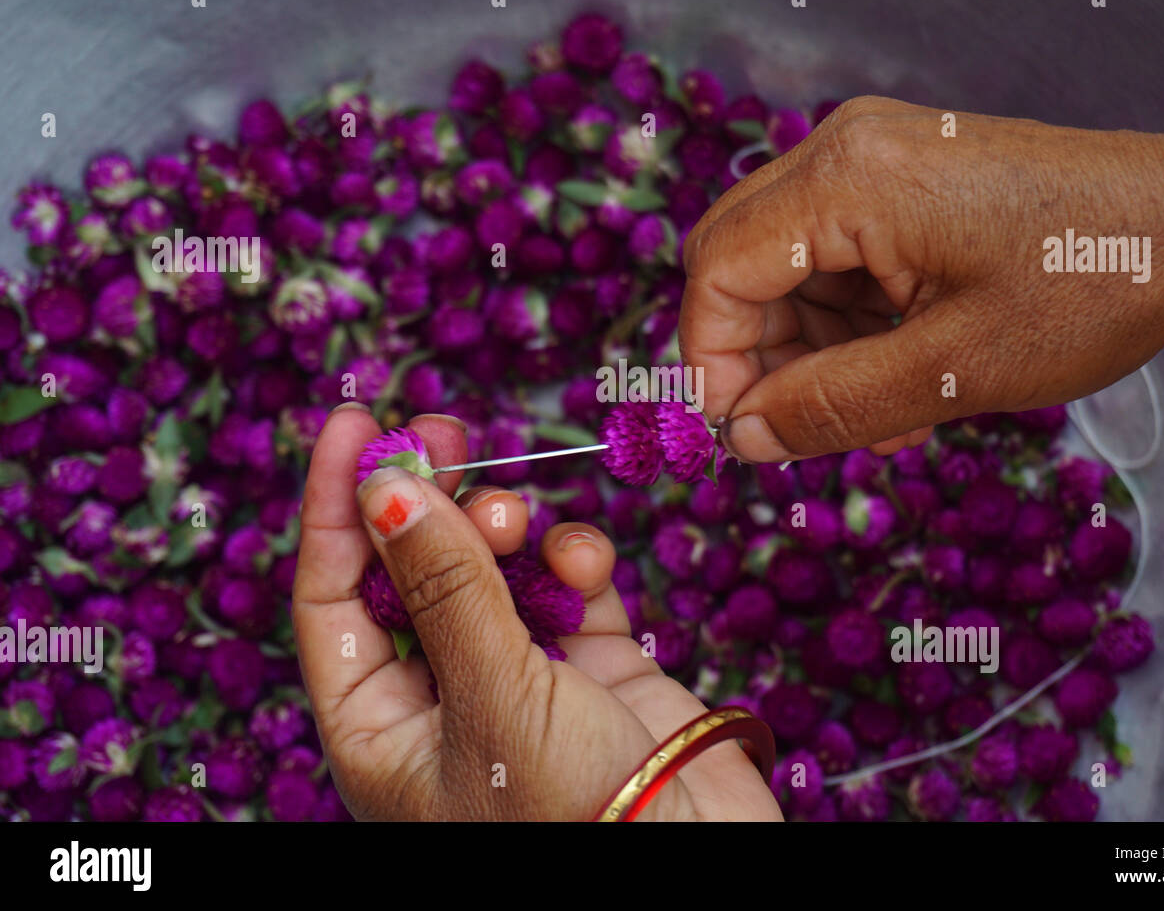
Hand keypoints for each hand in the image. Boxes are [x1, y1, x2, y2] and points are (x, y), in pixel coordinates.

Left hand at [292, 405, 780, 820]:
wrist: (704, 868)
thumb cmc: (578, 819)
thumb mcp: (492, 695)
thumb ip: (443, 585)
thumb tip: (384, 486)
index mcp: (382, 732)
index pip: (332, 602)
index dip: (336, 509)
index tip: (357, 425)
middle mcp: (444, 702)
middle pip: (411, 574)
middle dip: (426, 500)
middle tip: (444, 430)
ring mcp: (523, 681)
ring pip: (492, 572)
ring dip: (501, 530)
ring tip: (511, 517)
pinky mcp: (598, 670)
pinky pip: (569, 590)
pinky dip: (573, 563)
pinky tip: (583, 561)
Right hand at [681, 97, 1163, 462]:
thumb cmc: (1089, 286)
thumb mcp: (953, 370)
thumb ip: (832, 406)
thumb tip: (741, 437)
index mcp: (847, 180)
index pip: (719, 271)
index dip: (710, 361)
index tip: (737, 435)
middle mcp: (844, 150)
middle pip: (740, 262)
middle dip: (761, 356)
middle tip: (804, 429)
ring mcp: (873, 158)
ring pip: (787, 268)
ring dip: (814, 350)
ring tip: (883, 415)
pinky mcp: (900, 179)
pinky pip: (836, 258)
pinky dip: (850, 324)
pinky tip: (902, 375)